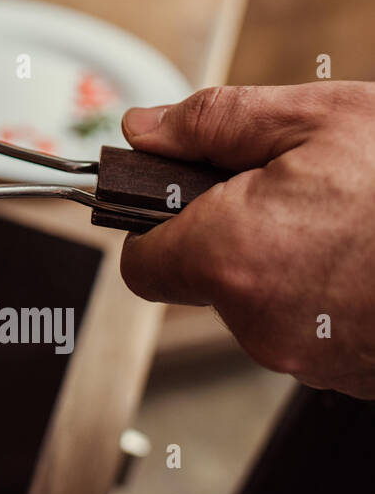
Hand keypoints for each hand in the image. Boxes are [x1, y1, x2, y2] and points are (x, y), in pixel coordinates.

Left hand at [119, 82, 374, 398]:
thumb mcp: (316, 119)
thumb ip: (211, 123)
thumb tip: (145, 129)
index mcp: (232, 257)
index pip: (141, 261)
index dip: (154, 223)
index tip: (179, 194)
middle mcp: (260, 322)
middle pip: (202, 278)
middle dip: (228, 231)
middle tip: (288, 188)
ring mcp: (307, 358)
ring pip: (257, 302)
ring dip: (282, 259)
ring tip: (343, 219)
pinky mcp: (347, 374)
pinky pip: (307, 327)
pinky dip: (323, 292)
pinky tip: (363, 254)